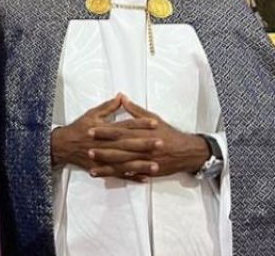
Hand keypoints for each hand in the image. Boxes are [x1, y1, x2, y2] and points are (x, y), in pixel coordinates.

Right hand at [51, 94, 157, 173]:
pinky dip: (131, 177)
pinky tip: (144, 178)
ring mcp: (103, 158)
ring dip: (140, 164)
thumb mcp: (92, 114)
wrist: (63, 145)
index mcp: (104, 129)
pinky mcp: (102, 168)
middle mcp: (105, 144)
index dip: (140, 124)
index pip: (125, 125)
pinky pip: (118, 174)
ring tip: (155, 165)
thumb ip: (108, 106)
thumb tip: (121, 97)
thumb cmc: (79, 128)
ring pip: (124, 162)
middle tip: (160, 143)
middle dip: (144, 144)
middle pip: (127, 144)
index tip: (154, 123)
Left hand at [91, 96, 209, 179]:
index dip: (104, 132)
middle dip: (103, 151)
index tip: (90, 130)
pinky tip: (109, 177)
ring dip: (107, 167)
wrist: (187, 151)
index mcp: (142, 133)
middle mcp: (143, 147)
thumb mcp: (153, 118)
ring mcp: (145, 161)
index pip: (120, 132)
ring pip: (123, 165)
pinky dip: (120, 176)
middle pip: (120, 149)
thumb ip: (135, 110)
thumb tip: (122, 98)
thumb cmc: (169, 133)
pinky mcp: (148, 170)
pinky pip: (132, 174)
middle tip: (87, 151)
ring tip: (93, 169)